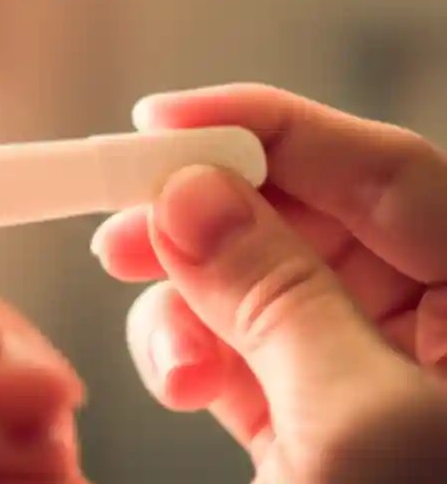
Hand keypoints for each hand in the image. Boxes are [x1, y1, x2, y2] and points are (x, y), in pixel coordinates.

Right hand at [92, 84, 446, 481]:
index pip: (381, 170)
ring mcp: (367, 374)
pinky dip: (193, 356)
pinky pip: (239, 350)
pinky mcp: (314, 422)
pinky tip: (183, 382)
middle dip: (205, 227)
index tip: (158, 120)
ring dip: (187, 308)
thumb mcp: (356, 420)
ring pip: (254, 284)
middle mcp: (432, 327)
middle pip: (303, 221)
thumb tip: (192, 194)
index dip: (267, 128)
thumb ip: (276, 295)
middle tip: (125, 231)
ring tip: (171, 355)